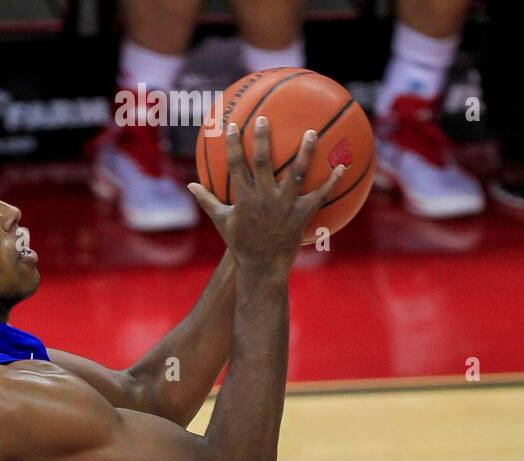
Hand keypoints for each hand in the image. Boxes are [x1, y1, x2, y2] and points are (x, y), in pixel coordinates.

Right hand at [189, 117, 345, 272]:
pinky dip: (332, 181)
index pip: (235, 166)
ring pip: (297, 173)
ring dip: (305, 152)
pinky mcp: (301, 214)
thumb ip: (207, 200)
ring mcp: (284, 205)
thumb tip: (190, 185)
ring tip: (312, 133)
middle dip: (262, 139)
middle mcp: (264, 198)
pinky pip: (320, 195)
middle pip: (262, 162)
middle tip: (265, 118)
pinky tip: (344, 166)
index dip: (233, 146)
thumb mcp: (222, 221)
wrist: (261, 268)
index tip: (233, 126)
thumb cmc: (241, 244)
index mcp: (243, 198)